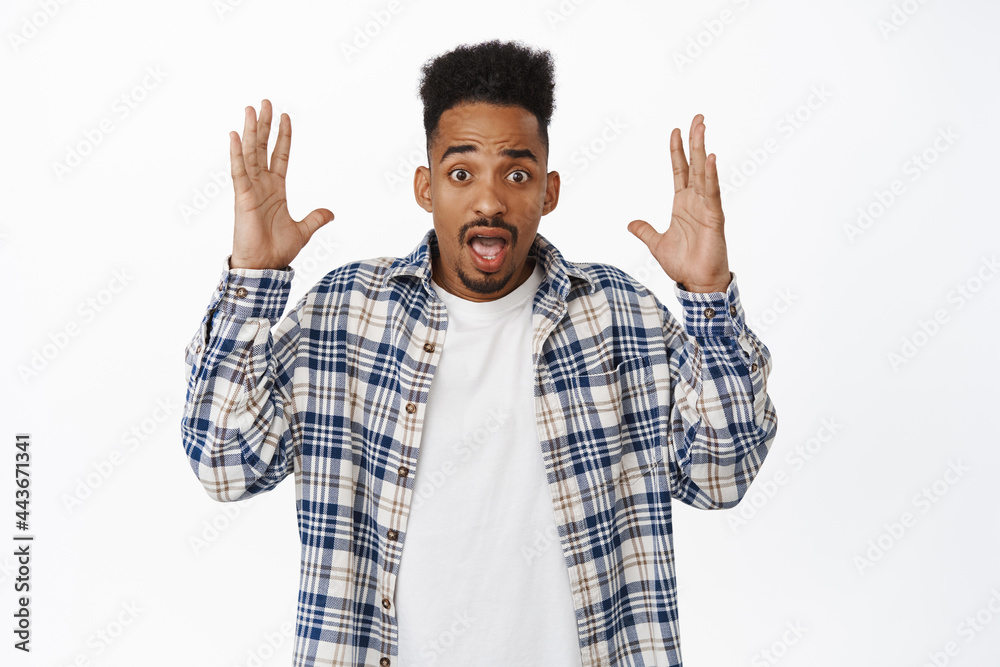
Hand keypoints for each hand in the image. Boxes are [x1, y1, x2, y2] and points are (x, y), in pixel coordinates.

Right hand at [228, 99, 333, 269]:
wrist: (266, 266)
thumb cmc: (278, 250)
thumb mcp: (304, 230)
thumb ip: (316, 218)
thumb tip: (330, 213)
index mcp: (275, 189)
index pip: (280, 155)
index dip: (283, 136)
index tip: (285, 116)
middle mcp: (261, 185)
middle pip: (262, 147)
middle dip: (264, 125)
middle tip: (265, 102)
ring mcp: (250, 189)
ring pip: (250, 153)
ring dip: (250, 130)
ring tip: (250, 108)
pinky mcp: (242, 197)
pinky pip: (238, 171)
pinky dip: (236, 153)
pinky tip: (234, 135)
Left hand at [627, 114, 729, 292]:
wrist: (697, 283)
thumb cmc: (684, 264)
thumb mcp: (657, 243)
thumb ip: (645, 231)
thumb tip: (631, 224)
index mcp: (683, 204)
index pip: (680, 170)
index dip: (678, 151)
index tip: (676, 130)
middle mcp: (696, 201)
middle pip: (695, 164)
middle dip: (695, 140)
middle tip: (697, 117)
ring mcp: (706, 207)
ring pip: (704, 172)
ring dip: (703, 149)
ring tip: (702, 127)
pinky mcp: (714, 217)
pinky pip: (712, 192)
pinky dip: (711, 175)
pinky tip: (710, 158)